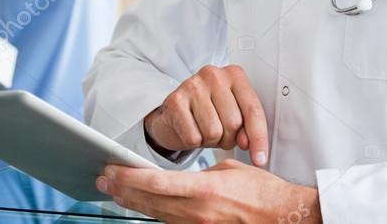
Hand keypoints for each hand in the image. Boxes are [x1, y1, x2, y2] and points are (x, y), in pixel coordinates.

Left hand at [96, 159, 319, 222]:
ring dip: (134, 203)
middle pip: (150, 201)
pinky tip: (143, 207)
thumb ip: (201, 173)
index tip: (112, 169)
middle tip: (103, 181)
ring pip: (157, 215)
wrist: (284, 216)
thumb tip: (184, 177)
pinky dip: (155, 214)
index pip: (156, 182)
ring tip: (115, 193)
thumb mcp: (229, 170)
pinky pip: (172, 223)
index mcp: (204, 190)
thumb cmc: (263, 192)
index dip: (130, 177)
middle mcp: (197, 212)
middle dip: (123, 190)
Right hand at [143, 65, 268, 165]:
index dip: (259, 138)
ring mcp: (192, 85)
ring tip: (205, 130)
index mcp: (235, 74)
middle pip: (233, 123)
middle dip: (229, 138)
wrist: (175, 113)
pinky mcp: (175, 100)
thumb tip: (247, 144)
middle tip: (220, 133)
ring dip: (211, 141)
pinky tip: (191, 130)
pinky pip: (193, 137)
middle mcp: (214, 74)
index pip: (253, 110)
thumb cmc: (210, 113)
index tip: (260, 160)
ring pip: (213, 131)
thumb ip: (247, 127)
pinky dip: (193, 142)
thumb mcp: (235, 115)